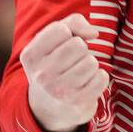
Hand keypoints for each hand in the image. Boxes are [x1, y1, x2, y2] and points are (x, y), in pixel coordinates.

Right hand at [21, 13, 108, 131]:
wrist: (48, 108)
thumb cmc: (55, 64)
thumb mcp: (53, 41)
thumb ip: (72, 22)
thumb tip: (94, 33)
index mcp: (30, 55)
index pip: (61, 29)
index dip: (69, 34)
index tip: (63, 45)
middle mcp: (41, 74)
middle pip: (78, 45)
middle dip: (81, 50)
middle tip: (73, 61)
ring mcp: (59, 90)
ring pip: (91, 61)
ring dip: (90, 64)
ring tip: (79, 73)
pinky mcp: (77, 103)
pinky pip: (102, 77)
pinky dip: (99, 78)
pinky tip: (87, 84)